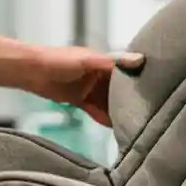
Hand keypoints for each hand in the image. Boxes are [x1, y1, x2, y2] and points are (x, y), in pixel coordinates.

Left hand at [26, 48, 143, 126]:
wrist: (31, 72)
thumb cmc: (59, 60)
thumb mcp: (87, 60)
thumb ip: (112, 62)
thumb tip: (140, 59)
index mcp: (104, 62)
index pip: (126, 71)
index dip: (139, 80)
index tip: (154, 92)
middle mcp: (99, 75)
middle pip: (119, 89)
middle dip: (129, 99)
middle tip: (146, 112)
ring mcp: (90, 88)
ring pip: (109, 101)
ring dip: (117, 111)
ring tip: (133, 123)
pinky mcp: (80, 100)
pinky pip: (96, 110)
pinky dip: (104, 117)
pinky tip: (113, 126)